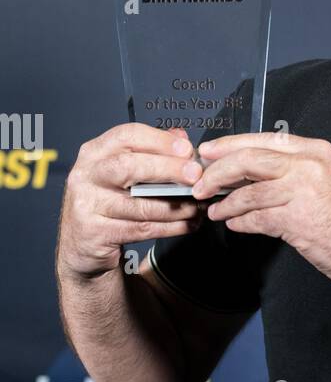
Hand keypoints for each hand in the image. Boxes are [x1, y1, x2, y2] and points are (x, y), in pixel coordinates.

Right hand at [58, 124, 203, 277]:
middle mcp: (87, 175)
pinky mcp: (96, 232)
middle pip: (129, 166)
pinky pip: (142, 228)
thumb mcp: (120, 173)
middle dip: (168, 169)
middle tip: (195, 176)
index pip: (126, 136)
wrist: (81, 245)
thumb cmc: (106, 203)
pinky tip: (187, 223)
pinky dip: (171, 227)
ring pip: (140, 204)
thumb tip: (181, 138)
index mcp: (94, 153)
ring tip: (197, 205)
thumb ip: (149, 153)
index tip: (186, 150)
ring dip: (176, 206)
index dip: (160, 141)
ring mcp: (88, 204)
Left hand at [190, 132, 330, 287]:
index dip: (230, 145)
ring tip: (214, 211)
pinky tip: (234, 224)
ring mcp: (302, 190)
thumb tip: (250, 172)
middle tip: (200, 184)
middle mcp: (308, 165)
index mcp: (316, 150)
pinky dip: (240, 222)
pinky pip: (256, 218)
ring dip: (225, 203)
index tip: (208, 153)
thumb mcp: (328, 179)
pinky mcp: (296, 219)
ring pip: (248, 191)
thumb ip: (294, 170)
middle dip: (217, 172)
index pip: (263, 139)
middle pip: (248, 160)